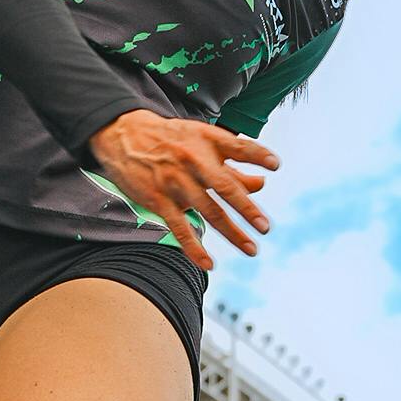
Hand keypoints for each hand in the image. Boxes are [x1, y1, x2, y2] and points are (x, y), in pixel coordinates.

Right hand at [88, 108, 276, 274]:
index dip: (258, 154)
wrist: (124, 136)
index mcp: (207, 140)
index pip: (238, 147)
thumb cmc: (173, 141)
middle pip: (224, 186)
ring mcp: (175, 182)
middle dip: (246, 208)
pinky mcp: (159, 200)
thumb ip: (234, 163)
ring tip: (251, 249)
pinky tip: (209, 263)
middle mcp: (193, 160)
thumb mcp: (203, 142)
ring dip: (231, 232)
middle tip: (265, 227)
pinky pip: (180, 227)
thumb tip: (263, 184)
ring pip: (208, 211)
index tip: (275, 166)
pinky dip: (194, 247)